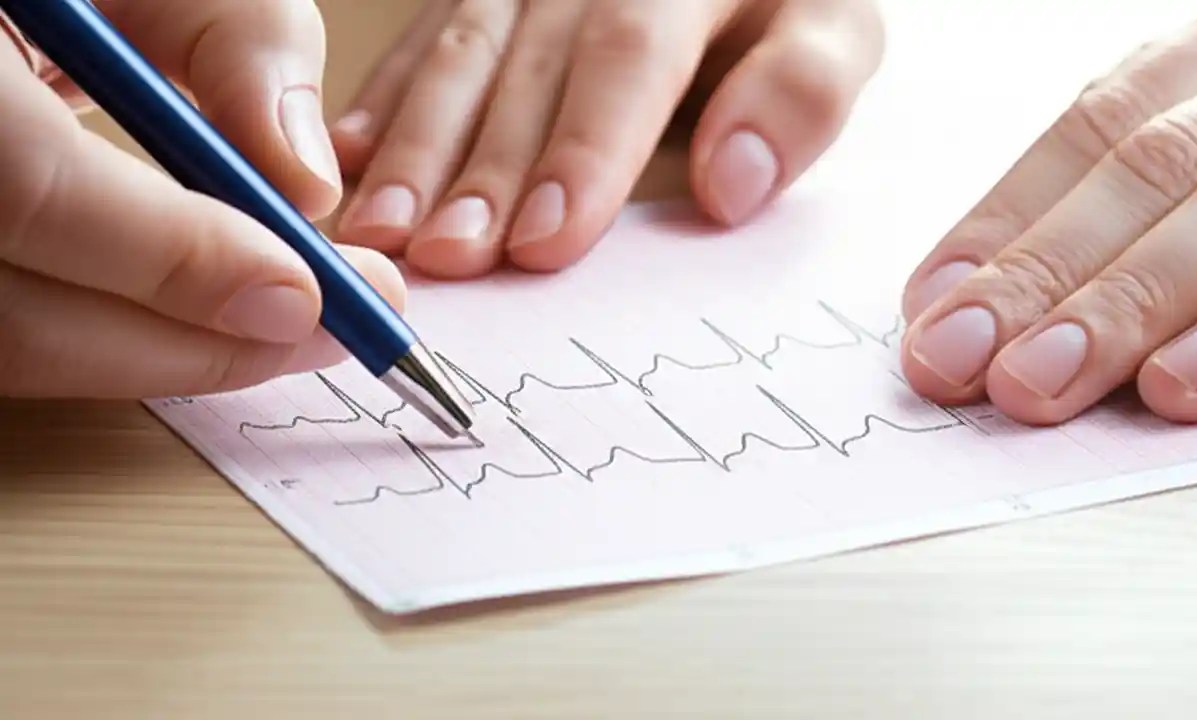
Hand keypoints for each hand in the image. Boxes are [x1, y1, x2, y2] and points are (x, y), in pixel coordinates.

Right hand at [0, 1, 404, 399]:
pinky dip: (111, 333)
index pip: (28, 191)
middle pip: (18, 317)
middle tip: (331, 330)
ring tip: (284, 327)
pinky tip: (195, 313)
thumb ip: (234, 39)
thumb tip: (307, 189)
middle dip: (195, 345)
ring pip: (13, 347)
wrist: (13, 9)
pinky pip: (11, 329)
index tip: (304, 293)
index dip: (174, 259)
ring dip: (162, 352)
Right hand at [329, 0, 883, 277]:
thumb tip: (729, 184)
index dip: (583, 149)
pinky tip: (348, 159)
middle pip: (525, 61)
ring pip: (460, 51)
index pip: (626, 53)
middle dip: (477, 167)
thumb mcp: (829, 30)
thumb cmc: (783, 4)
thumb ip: (798, 96)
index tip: (543, 241)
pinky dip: (384, 103)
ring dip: (415, 147)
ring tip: (379, 229)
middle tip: (442, 257)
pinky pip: (425, 37)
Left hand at [898, 1, 1196, 425]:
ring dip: (1138, 305)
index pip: (1093, 128)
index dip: (1007, 222)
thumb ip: (1101, 191)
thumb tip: (951, 295)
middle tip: (968, 367)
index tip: (930, 315)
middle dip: (1050, 274)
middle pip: (1155, 167)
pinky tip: (1190, 381)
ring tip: (1046, 385)